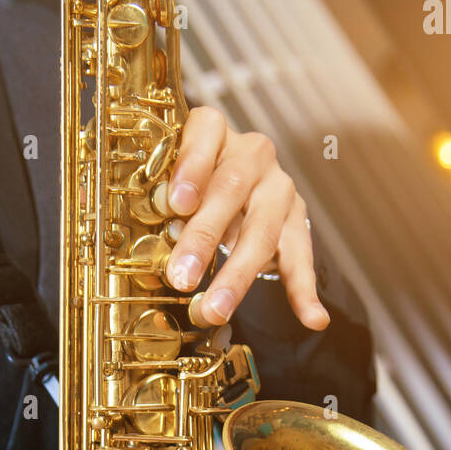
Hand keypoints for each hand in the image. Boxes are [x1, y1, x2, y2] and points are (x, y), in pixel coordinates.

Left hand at [164, 106, 329, 331]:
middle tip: (182, 277)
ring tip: (217, 310)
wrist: (239, 183)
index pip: (206, 132)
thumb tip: (138, 229)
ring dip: (238, 275)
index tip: (177, 203)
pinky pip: (300, 256)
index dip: (191, 166)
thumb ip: (161, 201)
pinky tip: (312, 317)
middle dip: (204, 238)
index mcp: (215, 133)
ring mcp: (278, 188)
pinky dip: (303, 290)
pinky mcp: (296, 220)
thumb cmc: (194, 182)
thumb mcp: (171, 180)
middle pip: (231, 191)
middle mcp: (252, 155)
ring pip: (262, 230)